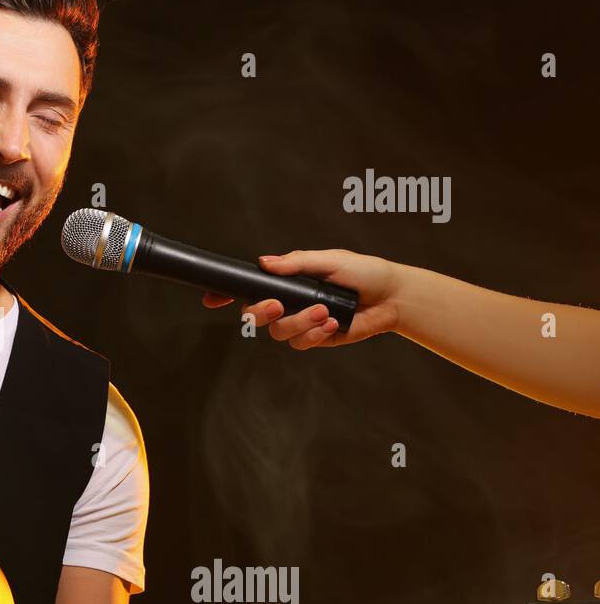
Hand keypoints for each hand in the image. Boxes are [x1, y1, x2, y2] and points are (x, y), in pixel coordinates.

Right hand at [202, 249, 404, 348]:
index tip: (210, 299)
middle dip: (259, 313)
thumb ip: (295, 263)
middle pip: (254, 315)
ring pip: (278, 332)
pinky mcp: (316, 338)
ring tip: (325, 312)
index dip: (225, 294)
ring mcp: (300, 322)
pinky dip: (315, 334)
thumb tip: (264, 262)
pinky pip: (301, 343)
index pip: (249, 288)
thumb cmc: (363, 272)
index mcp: (287, 281)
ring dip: (300, 322)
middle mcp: (288, 303)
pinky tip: (333, 323)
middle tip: (277, 305)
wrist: (391, 297)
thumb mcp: (328, 260)